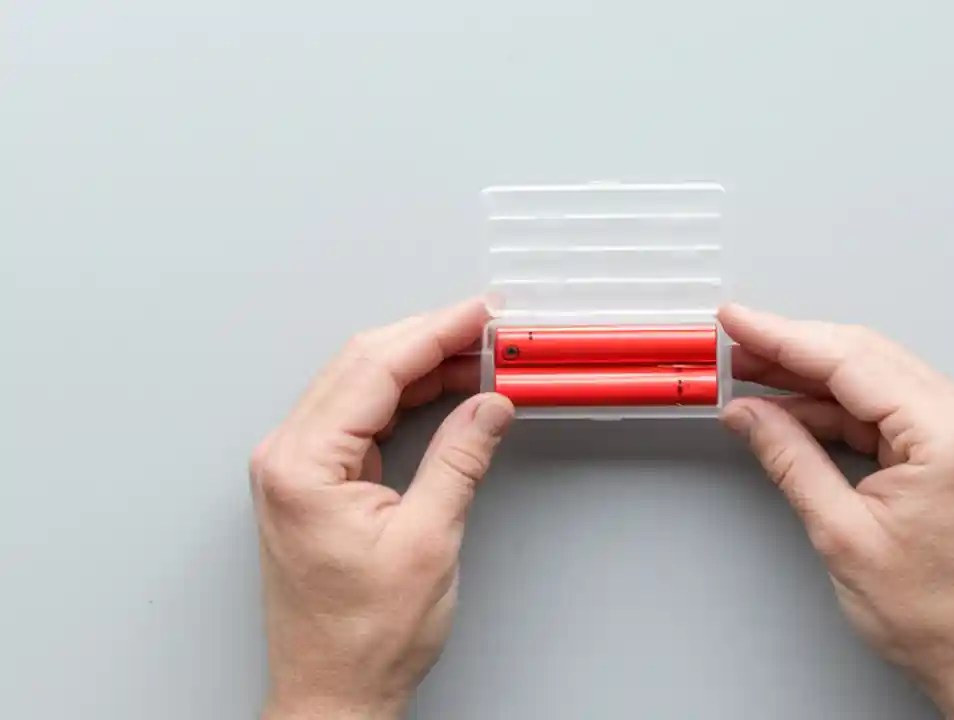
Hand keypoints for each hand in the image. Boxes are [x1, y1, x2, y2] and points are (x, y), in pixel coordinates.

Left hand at [249, 299, 513, 719]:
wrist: (333, 692)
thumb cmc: (363, 637)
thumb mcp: (428, 542)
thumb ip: (460, 460)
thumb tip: (489, 404)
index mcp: (303, 465)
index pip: (374, 369)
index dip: (435, 332)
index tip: (480, 315)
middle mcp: (287, 457)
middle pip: (362, 366)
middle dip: (428, 339)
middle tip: (487, 329)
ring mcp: (296, 468)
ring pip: (360, 386)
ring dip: (419, 367)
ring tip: (478, 358)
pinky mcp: (313, 482)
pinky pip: (360, 418)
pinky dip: (404, 399)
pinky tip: (444, 393)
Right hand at [720, 304, 953, 718]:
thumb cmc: (938, 613)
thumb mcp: (843, 534)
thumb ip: (790, 459)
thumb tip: (751, 414)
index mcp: (949, 432)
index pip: (850, 360)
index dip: (782, 336)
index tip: (738, 322)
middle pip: (862, 356)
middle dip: (791, 350)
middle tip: (734, 344)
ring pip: (870, 377)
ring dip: (809, 377)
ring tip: (750, 375)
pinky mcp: (952, 443)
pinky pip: (883, 406)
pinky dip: (835, 405)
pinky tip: (791, 409)